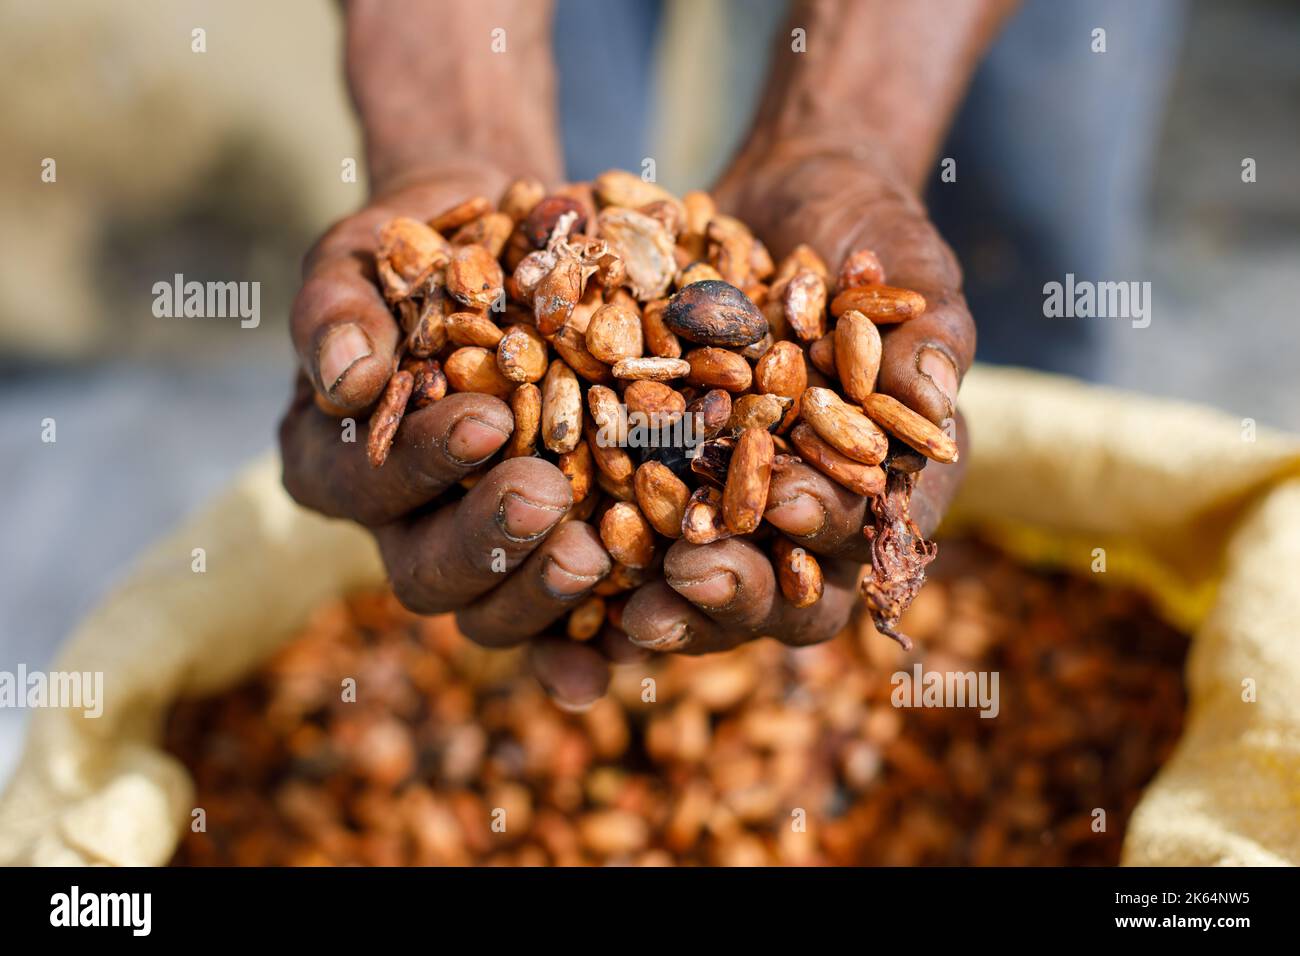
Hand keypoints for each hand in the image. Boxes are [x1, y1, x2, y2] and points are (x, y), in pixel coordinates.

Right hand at [279, 170, 624, 709]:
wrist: (499, 250)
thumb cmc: (416, 248)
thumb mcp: (361, 257)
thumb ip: (340, 309)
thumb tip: (346, 378)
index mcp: (335, 462)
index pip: (363, 482)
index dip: (421, 462)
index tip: (487, 421)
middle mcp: (399, 525)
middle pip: (426, 569)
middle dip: (488, 538)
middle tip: (548, 497)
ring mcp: (472, 554)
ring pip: (491, 610)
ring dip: (540, 594)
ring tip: (597, 557)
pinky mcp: (541, 563)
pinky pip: (559, 629)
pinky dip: (588, 644)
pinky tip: (628, 645)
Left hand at [621, 140, 972, 654]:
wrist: (777, 193)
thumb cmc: (863, 226)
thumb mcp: (905, 262)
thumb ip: (926, 331)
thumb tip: (935, 398)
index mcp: (882, 475)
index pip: (863, 529)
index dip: (828, 527)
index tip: (784, 500)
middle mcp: (809, 505)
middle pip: (786, 591)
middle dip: (739, 592)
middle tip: (689, 575)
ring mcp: (734, 500)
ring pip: (709, 579)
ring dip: (673, 600)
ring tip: (631, 605)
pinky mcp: (669, 478)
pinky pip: (640, 530)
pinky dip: (615, 554)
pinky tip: (573, 559)